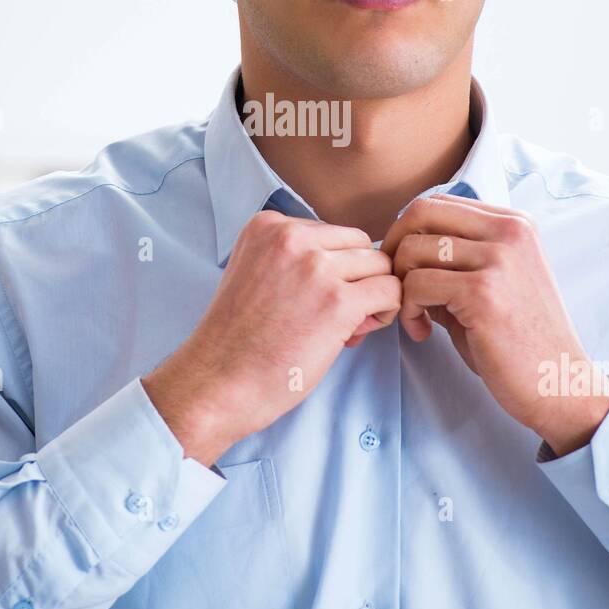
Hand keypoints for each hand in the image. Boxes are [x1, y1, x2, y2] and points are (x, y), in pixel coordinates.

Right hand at [143, 211, 401, 465]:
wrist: (217, 383)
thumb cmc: (237, 339)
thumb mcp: (254, 273)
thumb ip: (295, 260)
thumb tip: (356, 269)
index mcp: (268, 225)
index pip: (330, 233)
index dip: (333, 267)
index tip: (315, 298)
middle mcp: (292, 237)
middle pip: (358, 244)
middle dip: (357, 277)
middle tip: (338, 315)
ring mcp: (315, 268)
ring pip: (379, 265)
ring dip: (374, 293)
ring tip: (349, 325)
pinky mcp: (337, 302)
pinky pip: (390, 291)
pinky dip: (387, 311)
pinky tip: (360, 331)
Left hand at [380, 193, 608, 455]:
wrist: (558, 384)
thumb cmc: (519, 339)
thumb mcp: (491, 283)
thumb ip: (453, 260)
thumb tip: (398, 247)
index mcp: (514, 223)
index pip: (438, 203)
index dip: (407, 233)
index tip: (405, 269)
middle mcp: (509, 231)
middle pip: (420, 213)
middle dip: (394, 249)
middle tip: (396, 287)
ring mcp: (498, 259)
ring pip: (413, 251)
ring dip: (400, 288)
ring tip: (416, 318)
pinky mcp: (483, 293)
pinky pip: (416, 286)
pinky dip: (408, 310)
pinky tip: (422, 332)